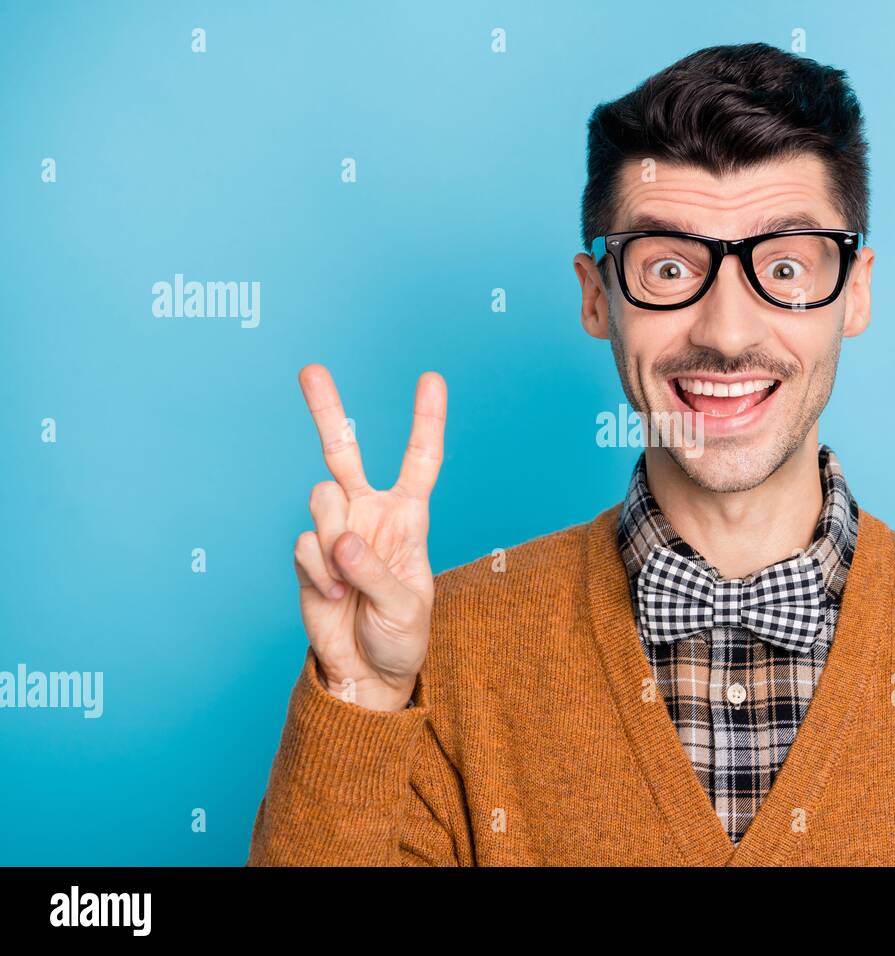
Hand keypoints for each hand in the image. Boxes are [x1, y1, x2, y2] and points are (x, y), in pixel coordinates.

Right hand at [292, 363, 445, 711]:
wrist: (364, 672)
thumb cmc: (399, 636)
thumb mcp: (405, 608)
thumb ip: (375, 573)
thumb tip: (342, 540)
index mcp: (408, 518)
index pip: (420, 461)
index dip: (426, 421)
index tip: (430, 379)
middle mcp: (370, 514)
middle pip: (344, 451)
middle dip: (327, 410)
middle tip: (310, 369)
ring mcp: (335, 532)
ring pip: (321, 497)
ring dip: (333, 537)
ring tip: (345, 581)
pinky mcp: (308, 555)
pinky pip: (304, 542)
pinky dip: (318, 570)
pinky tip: (332, 595)